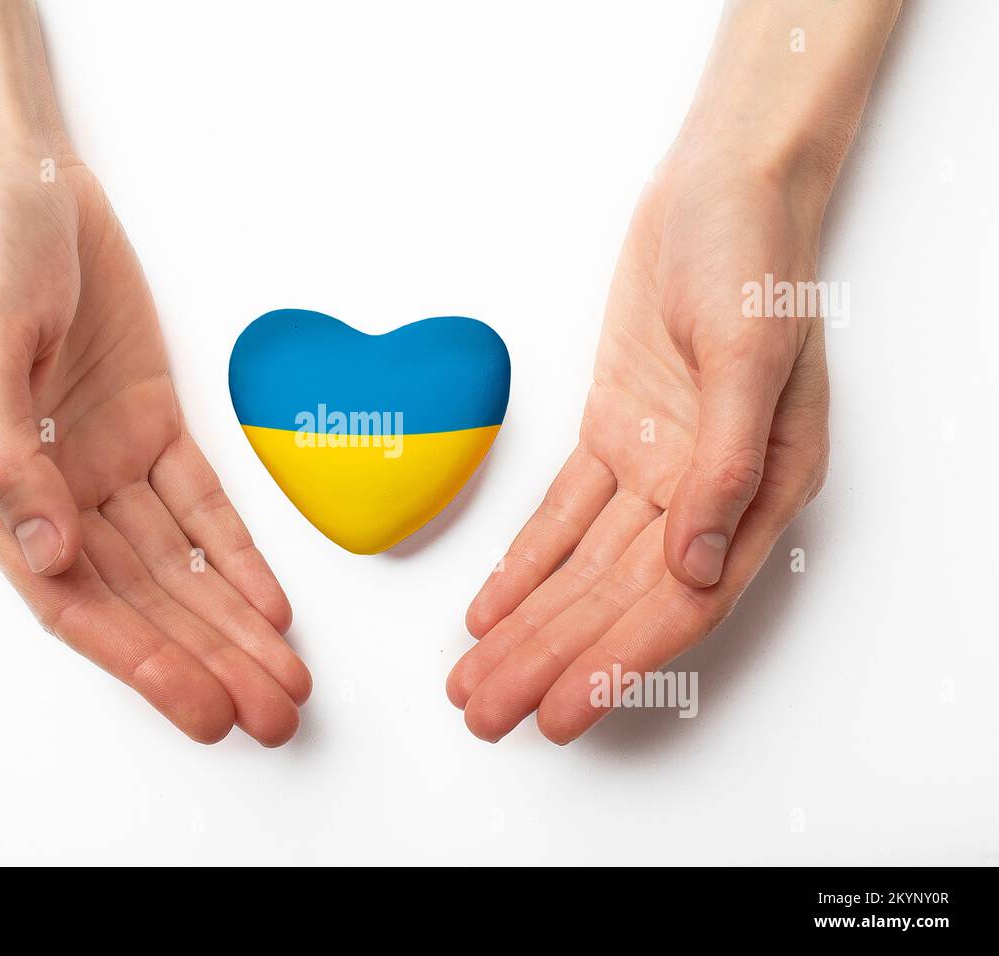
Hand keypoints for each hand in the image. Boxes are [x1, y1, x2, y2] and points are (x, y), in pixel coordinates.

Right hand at [0, 162, 309, 744]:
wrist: (22, 185)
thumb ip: (5, 455)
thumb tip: (50, 556)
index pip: (77, 601)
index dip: (142, 661)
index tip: (204, 708)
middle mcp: (52, 492)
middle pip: (143, 598)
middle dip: (210, 660)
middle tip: (275, 715)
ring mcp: (104, 461)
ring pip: (181, 563)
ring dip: (234, 623)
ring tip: (289, 679)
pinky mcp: (150, 426)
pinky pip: (201, 504)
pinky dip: (239, 553)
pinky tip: (275, 603)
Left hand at [447, 159, 828, 742]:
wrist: (717, 189)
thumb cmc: (753, 258)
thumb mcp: (752, 354)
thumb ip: (728, 465)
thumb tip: (697, 567)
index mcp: (761, 487)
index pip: (681, 602)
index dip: (617, 663)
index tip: (560, 711)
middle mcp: (708, 493)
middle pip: (617, 599)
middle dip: (549, 659)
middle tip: (487, 713)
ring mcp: (658, 466)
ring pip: (583, 568)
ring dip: (528, 625)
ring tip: (473, 679)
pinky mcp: (617, 434)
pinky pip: (565, 515)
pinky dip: (525, 563)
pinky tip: (490, 607)